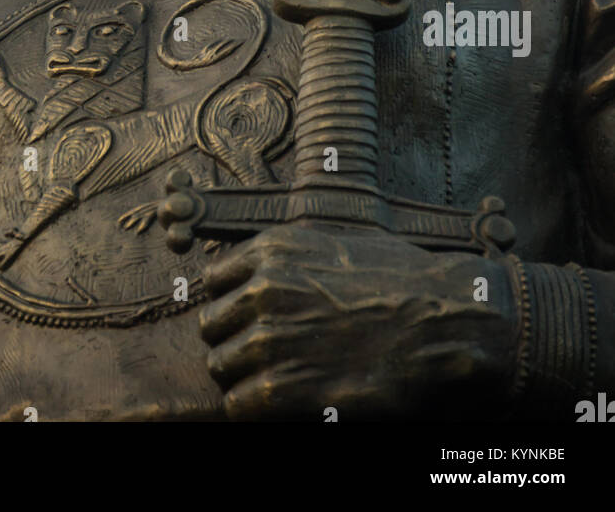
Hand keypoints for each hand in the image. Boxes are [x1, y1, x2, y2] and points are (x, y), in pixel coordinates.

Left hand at [199, 221, 518, 420]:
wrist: (443, 322)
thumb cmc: (402, 283)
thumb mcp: (336, 247)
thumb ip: (288, 261)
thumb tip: (256, 283)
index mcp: (273, 249)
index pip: (215, 280)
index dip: (233, 303)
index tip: (249, 319)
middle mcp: (262, 289)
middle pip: (213, 326)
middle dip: (234, 341)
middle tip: (267, 356)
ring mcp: (269, 338)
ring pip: (222, 367)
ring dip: (244, 377)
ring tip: (281, 380)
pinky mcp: (283, 388)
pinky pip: (239, 404)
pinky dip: (256, 409)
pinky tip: (288, 402)